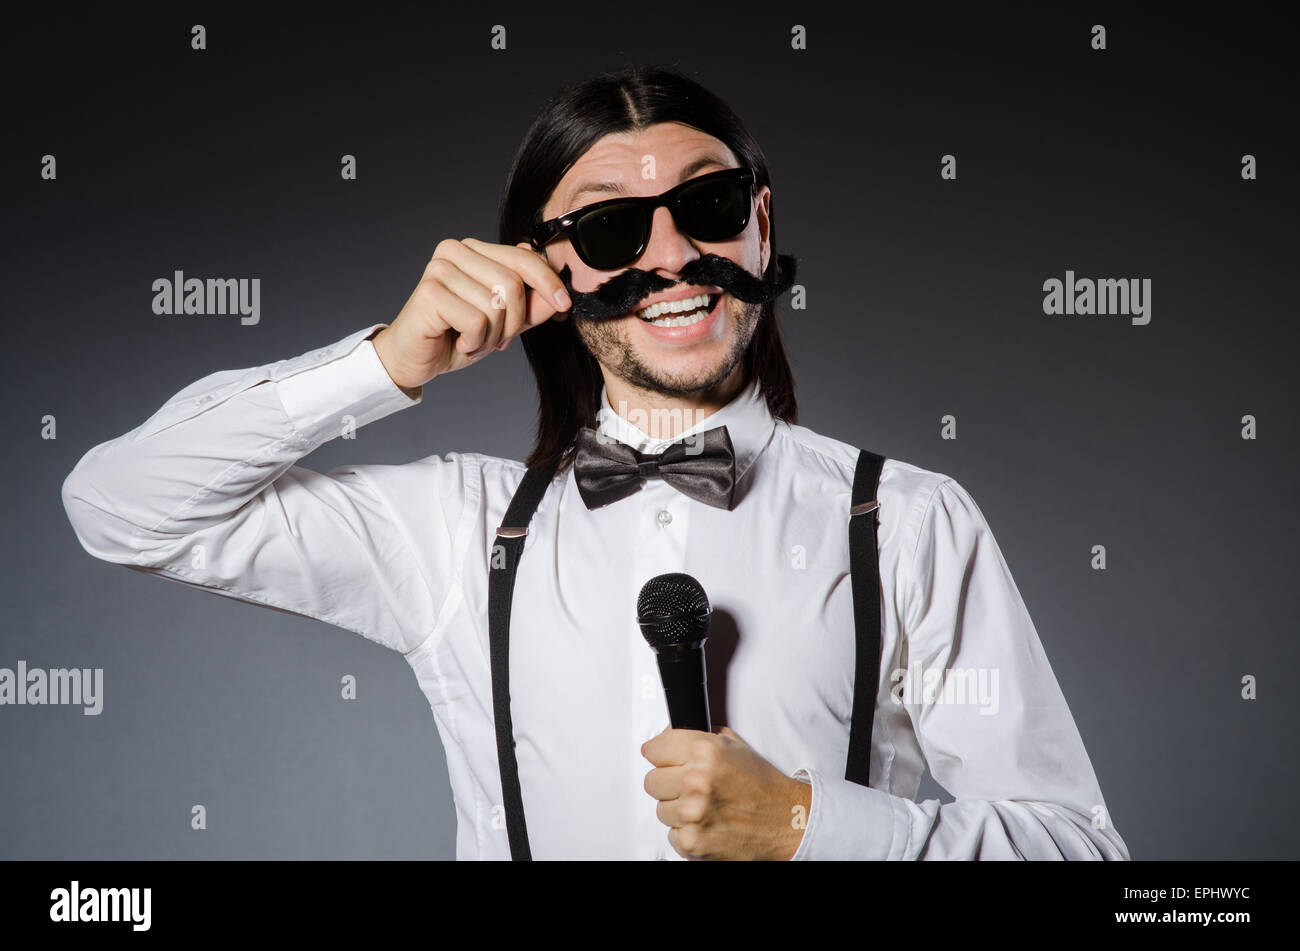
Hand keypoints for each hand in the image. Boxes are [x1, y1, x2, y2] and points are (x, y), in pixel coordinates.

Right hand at [371, 237, 571, 390]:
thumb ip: (531, 308)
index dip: (549, 282)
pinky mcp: (430, 292)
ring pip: (496, 305)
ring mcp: (440, 268)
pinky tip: (458, 342)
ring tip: (472, 341)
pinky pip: (477, 321)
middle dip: (514, 322)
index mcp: (475, 250)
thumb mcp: (504, 323)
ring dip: (492, 336)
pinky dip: (474, 342)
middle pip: (513, 283)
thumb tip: (560, 296)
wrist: (415, 359)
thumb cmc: (456, 336)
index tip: (564, 305)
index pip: (524, 258)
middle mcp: (455, 251)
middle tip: (499, 340)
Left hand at [642, 725, 811, 860]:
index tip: (663, 758)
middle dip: (667, 782)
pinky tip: (707, 823)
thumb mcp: (734, 745)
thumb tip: (665, 736)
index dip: (660, 754)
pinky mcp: (692, 841)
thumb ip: (698, 737)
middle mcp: (697, 781)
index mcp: (705, 751)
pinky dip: (686, 831)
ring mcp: (693, 813)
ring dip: (677, 809)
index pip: (654, 748)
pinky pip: (671, 834)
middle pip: (651, 781)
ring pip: (660, 810)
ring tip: (704, 806)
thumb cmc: (761, 785)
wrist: (786, 820)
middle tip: (688, 785)